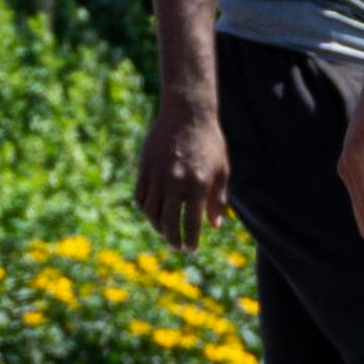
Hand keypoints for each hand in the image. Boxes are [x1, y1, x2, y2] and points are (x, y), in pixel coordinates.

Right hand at [132, 98, 231, 249]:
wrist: (187, 114)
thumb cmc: (210, 143)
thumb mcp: (222, 171)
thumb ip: (217, 200)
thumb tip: (214, 226)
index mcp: (198, 185)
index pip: (192, 223)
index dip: (191, 240)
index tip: (191, 249)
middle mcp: (176, 183)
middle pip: (169, 221)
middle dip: (173, 239)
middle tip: (177, 247)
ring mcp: (157, 175)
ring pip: (151, 211)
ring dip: (158, 226)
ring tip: (165, 232)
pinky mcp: (144, 168)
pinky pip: (141, 196)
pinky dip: (146, 209)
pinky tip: (153, 213)